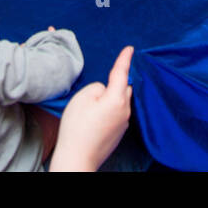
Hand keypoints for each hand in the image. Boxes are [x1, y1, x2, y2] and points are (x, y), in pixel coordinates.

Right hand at [49, 45, 133, 171]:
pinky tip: (96, 116)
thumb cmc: (77, 127)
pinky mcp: (119, 133)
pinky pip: (117, 113)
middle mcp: (125, 110)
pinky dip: (110, 109)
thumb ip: (97, 87)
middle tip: (107, 77)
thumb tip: (105, 91)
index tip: (130, 48)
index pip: (122, 73)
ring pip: (121, 101)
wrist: (78, 158)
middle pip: (125, 87)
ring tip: (94, 103)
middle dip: (118, 80)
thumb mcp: (82, 98)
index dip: (125, 59)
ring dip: (113, 96)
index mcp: (117, 99)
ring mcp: (123, 123)